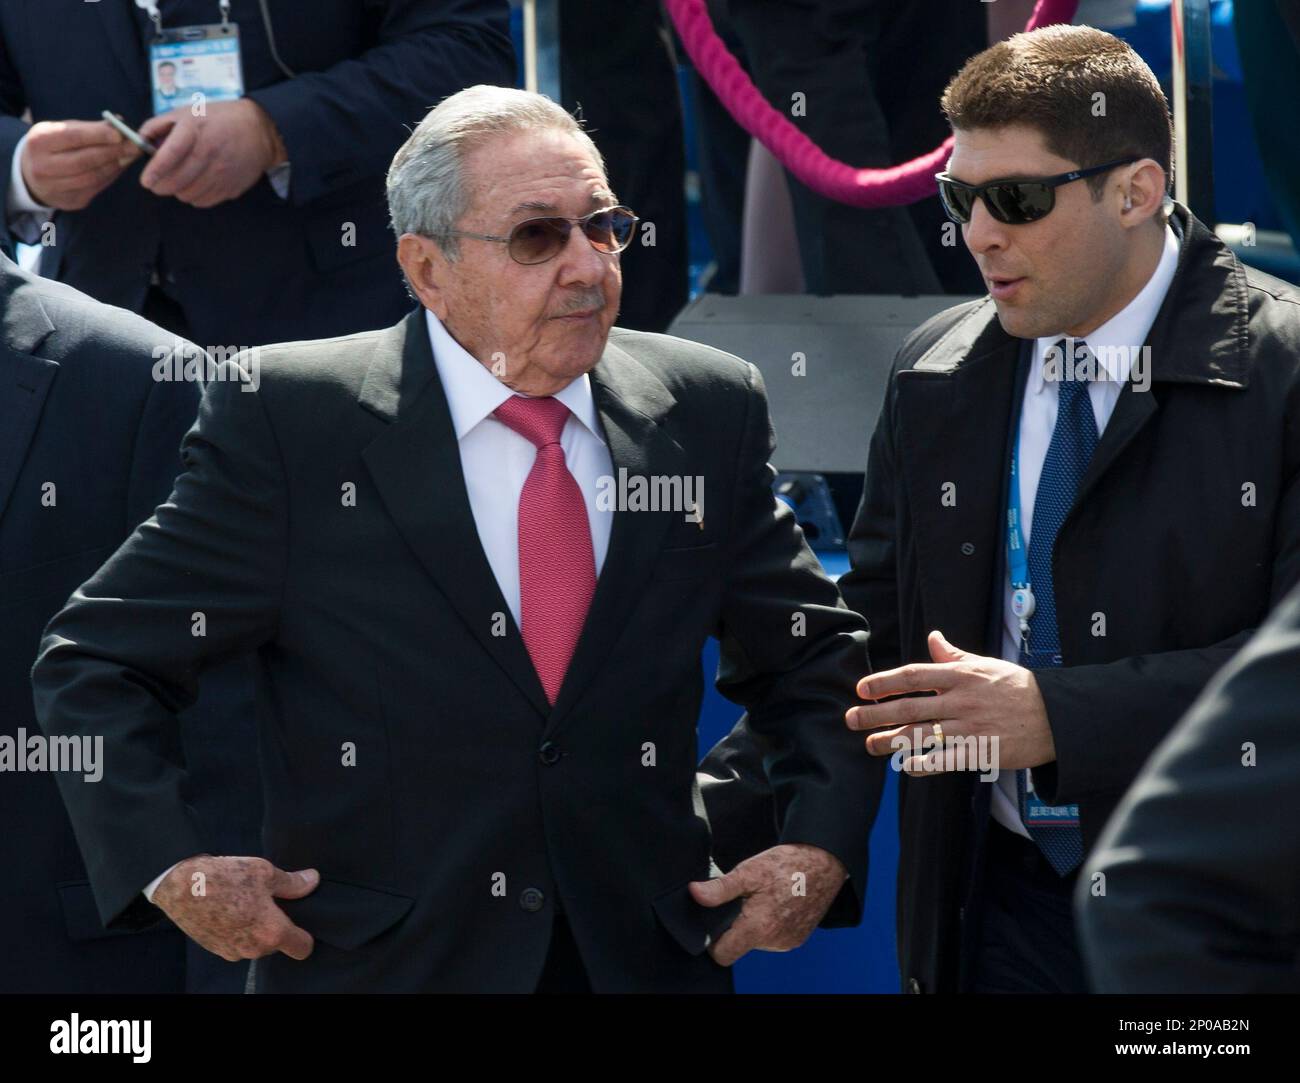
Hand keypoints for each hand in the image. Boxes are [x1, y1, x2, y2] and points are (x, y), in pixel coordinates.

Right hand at [20, 120, 138, 209]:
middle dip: (113, 152)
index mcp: (39, 142)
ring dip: (115, 166)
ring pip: (92, 177)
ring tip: (130, 156)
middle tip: (135, 146)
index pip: (73, 137)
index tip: (120, 134)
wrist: (31, 175)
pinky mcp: (69, 201)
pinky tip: (120, 167)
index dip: (98, 136)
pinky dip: (111, 176)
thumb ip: (90, 128)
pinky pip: (95, 188)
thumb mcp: (62, 131)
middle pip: (84, 160)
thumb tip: (120, 124)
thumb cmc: (53, 146)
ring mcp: (54, 187)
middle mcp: (43, 166)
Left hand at [139, 99, 286, 207]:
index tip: (146, 181)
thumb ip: (160, 124)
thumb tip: (140, 140)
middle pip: (177, 181)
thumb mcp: (187, 112)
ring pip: (188, 194)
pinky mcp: (230, 187)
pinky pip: (203, 201)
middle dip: (161, 186)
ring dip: (178, 191)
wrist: (259, 132)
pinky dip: (194, 196)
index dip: (155, 171)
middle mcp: (209, 153)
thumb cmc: (219, 119)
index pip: (171, 155)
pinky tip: (196, 184)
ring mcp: (222, 173)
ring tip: (179, 181)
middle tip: (156, 183)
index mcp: (195, 130)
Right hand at [152, 855, 318, 960]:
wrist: (180, 886)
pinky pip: (238, 943)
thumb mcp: (265, 872)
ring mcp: (232, 952)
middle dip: (278, 926)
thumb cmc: (225, 877)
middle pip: (278, 944)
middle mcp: (253, 949)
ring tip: (247, 902)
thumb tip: (313, 880)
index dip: (306, 935)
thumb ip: (293, 882)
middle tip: (269, 901)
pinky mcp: (216, 950)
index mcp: (271, 932)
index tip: (301, 921)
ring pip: (257, 944)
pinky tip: (231, 909)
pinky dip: (239, 930)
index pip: (302, 948)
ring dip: (256, 928)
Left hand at [688, 843, 845, 965]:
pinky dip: (769, 924)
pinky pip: (773, 938)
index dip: (713, 940)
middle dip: (735, 925)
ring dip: (753, 924)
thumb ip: (720, 888)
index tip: (714, 921)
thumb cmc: (788, 865)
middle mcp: (774, 941)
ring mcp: (788, 942)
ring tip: (763, 898)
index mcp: (759, 927)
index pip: (723, 954)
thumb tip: (695, 894)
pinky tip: (776, 903)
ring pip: (756, 941)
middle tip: (743, 899)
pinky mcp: (797, 938)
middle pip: (739, 945)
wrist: (824, 863)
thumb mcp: (749, 871)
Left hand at [846, 629, 1053, 773]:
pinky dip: (925, 764)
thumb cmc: (1017, 687)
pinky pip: (947, 760)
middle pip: (910, 707)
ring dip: (891, 741)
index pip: (914, 676)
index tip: (862, 689)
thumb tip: (932, 638)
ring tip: (869, 744)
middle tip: (851, 719)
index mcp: (961, 676)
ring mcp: (971, 727)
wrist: (1056, 715)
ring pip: (922, 735)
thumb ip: (955, 655)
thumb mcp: (985, 665)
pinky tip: (904, 767)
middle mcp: (961, 700)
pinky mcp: (982, 751)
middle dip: (876, 714)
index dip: (885, 682)